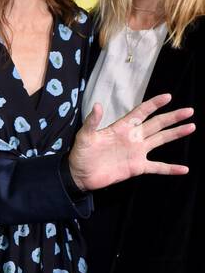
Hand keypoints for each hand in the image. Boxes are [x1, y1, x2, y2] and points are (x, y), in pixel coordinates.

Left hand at [68, 94, 194, 191]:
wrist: (80, 175)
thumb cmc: (81, 153)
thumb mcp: (85, 136)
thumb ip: (92, 121)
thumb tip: (97, 105)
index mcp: (122, 127)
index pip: (141, 112)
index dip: (154, 104)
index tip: (167, 97)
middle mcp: (133, 137)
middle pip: (157, 124)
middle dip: (173, 117)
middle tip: (189, 110)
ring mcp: (137, 152)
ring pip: (161, 140)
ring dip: (176, 133)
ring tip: (191, 126)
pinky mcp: (137, 167)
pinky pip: (157, 167)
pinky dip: (170, 169)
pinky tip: (184, 169)